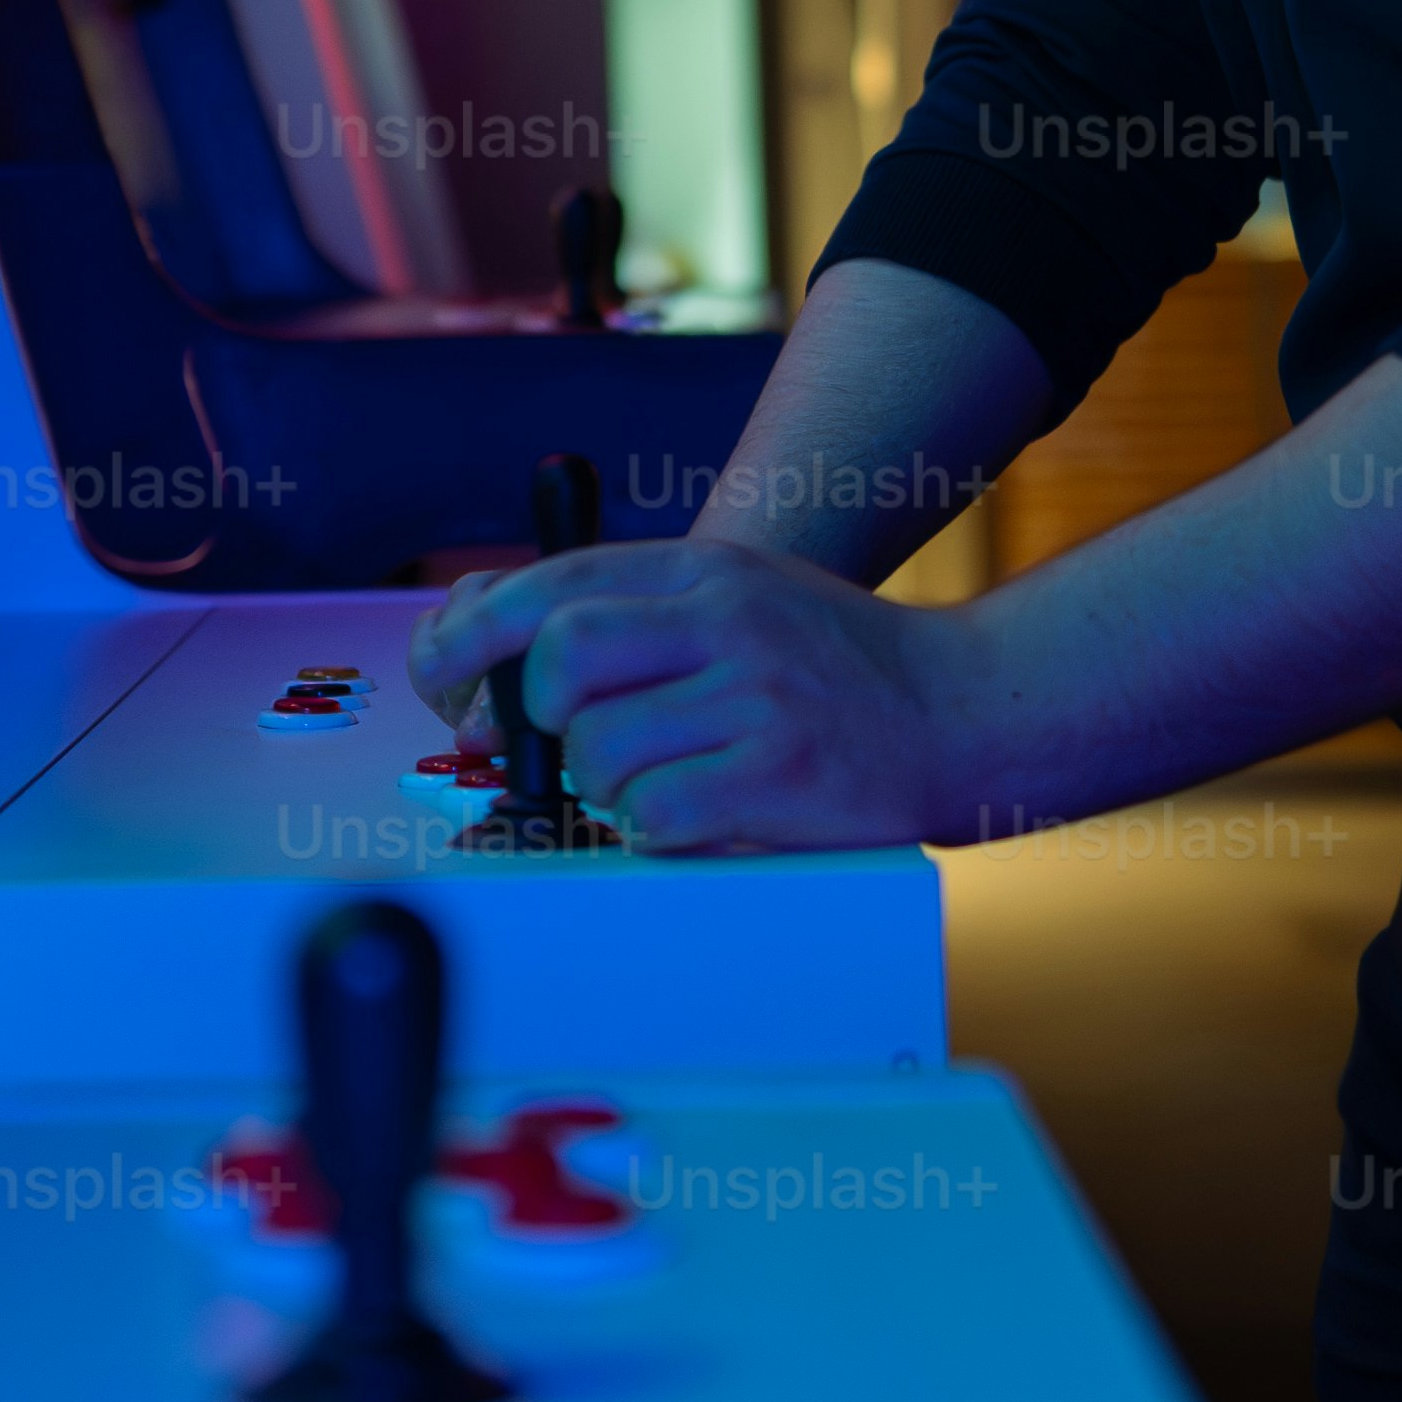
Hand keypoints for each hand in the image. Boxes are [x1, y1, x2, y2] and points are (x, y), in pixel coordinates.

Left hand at [407, 538, 972, 852]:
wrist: (963, 711)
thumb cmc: (834, 668)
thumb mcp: (736, 597)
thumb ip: (629, 606)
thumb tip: (478, 625)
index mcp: (706, 570)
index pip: (555, 582)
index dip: (472, 630)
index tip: (438, 670)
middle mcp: (727, 619)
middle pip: (562, 655)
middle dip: (531, 714)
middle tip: (554, 748)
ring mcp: (756, 697)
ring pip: (599, 748)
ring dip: (601, 786)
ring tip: (652, 785)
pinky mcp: (779, 776)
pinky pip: (654, 815)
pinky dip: (649, 831)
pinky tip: (688, 818)